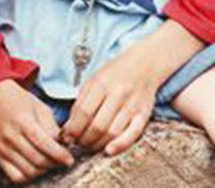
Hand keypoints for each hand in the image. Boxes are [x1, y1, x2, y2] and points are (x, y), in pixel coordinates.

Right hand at [0, 79, 73, 182]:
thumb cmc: (23, 104)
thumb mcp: (42, 109)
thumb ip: (53, 128)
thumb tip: (65, 146)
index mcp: (23, 121)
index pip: (44, 144)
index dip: (60, 155)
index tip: (70, 159)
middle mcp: (10, 137)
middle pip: (37, 160)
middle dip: (54, 163)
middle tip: (63, 160)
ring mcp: (3, 149)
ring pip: (28, 171)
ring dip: (43, 170)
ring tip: (50, 162)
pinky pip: (16, 177)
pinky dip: (29, 176)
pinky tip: (36, 167)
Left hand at [61, 22, 200, 155]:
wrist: (146, 63)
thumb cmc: (115, 73)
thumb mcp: (93, 80)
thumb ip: (80, 103)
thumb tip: (68, 130)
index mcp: (102, 83)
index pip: (83, 113)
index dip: (73, 129)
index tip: (68, 136)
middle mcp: (119, 93)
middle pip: (97, 126)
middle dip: (84, 140)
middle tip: (79, 142)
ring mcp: (133, 104)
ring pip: (112, 133)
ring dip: (98, 145)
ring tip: (91, 145)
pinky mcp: (145, 112)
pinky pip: (134, 133)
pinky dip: (121, 145)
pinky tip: (109, 150)